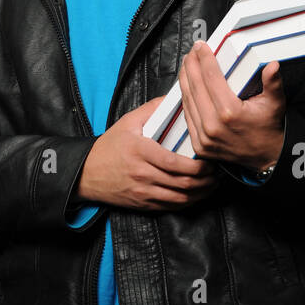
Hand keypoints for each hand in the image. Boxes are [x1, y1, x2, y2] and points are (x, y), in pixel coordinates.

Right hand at [74, 100, 218, 210]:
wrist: (86, 174)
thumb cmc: (109, 146)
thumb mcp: (128, 122)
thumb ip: (153, 109)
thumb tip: (176, 98)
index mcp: (141, 152)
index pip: (175, 163)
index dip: (198, 166)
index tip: (211, 160)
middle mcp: (143, 174)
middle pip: (182, 183)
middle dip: (206, 180)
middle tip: (218, 172)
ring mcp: (143, 192)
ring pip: (180, 198)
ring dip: (201, 193)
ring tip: (213, 184)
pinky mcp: (144, 204)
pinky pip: (172, 206)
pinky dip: (189, 202)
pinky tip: (198, 194)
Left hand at [179, 40, 285, 171]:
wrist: (266, 158)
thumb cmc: (269, 129)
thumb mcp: (275, 104)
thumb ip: (273, 83)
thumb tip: (273, 65)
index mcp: (230, 113)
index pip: (211, 77)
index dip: (204, 59)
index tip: (200, 46)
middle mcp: (213, 126)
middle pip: (195, 86)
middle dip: (191, 65)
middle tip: (191, 52)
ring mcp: (204, 137)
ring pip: (187, 100)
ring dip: (185, 80)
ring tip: (187, 65)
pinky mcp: (198, 145)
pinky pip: (187, 116)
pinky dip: (186, 99)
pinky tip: (187, 87)